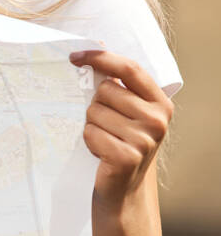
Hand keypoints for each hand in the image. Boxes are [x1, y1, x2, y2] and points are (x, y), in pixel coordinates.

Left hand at [69, 49, 172, 210]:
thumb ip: (116, 82)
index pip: (129, 69)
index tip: (75, 55)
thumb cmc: (120, 144)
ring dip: (91, 126)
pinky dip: (88, 142)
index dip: (101, 57)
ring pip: (94, 112)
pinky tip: (100, 154)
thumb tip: (97, 44)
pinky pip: (90, 133)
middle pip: (105, 91)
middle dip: (96, 105)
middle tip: (106, 126)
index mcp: (160, 102)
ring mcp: (144, 140)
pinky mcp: (126, 157)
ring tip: (104, 141)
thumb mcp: (125, 112)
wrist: (123, 191)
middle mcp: (157, 119)